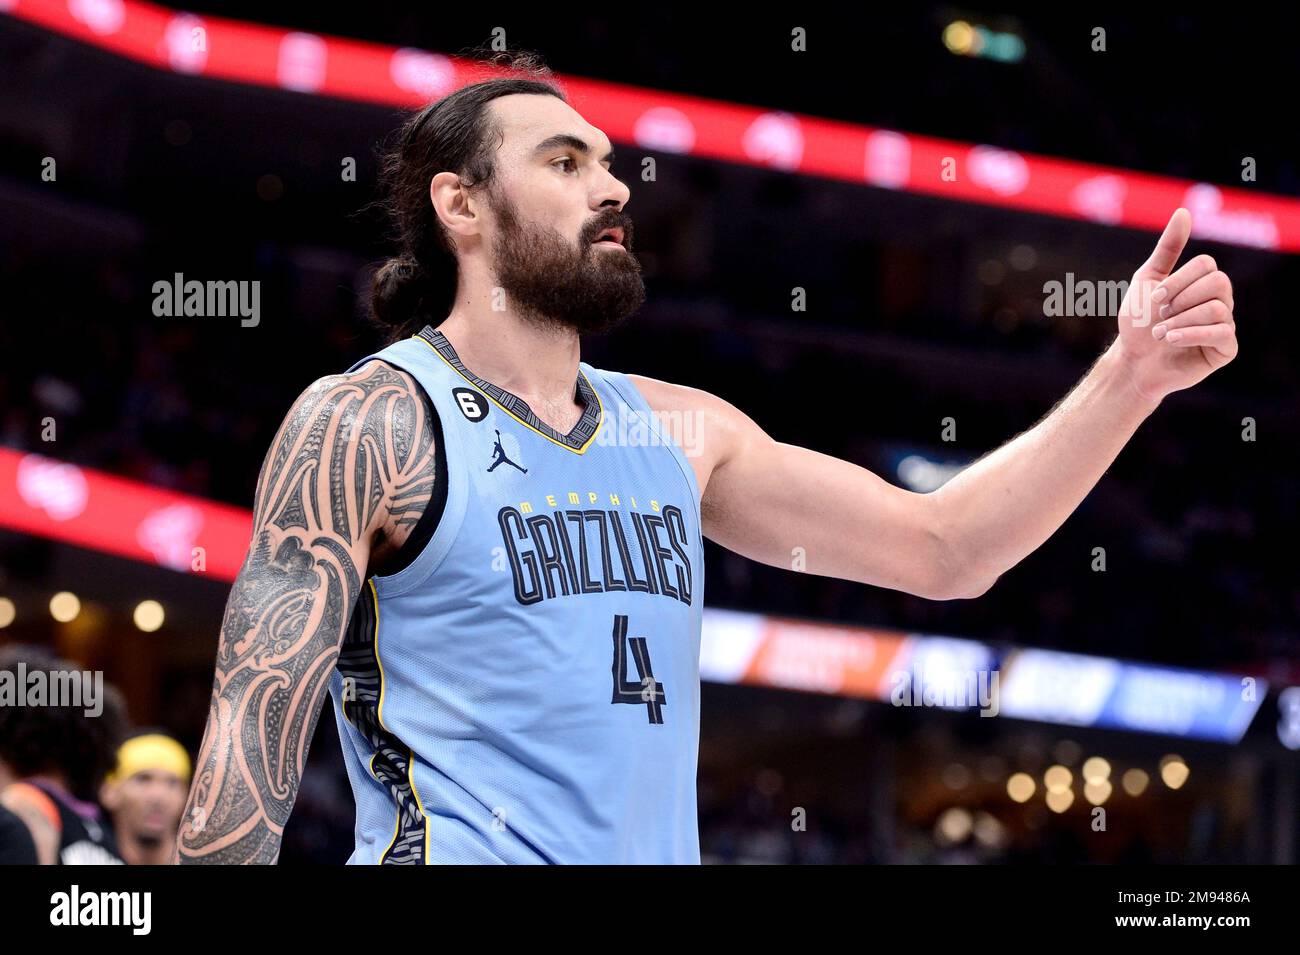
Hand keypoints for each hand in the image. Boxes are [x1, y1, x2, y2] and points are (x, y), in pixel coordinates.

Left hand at [1111, 208, 1237, 403]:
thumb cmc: (1138, 322)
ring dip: (1180, 320)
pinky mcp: (1225, 349)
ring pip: (1218, 308)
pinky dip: (1191, 334)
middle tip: (1159, 316)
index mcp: (1203, 282)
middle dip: (1181, 299)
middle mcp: (1220, 300)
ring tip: (1160, 333)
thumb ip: (1168, 248)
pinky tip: (1170, 340)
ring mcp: (1225, 324)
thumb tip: (1184, 211)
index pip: (1206, 265)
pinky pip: (1222, 333)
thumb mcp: (1147, 279)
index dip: (1178, 280)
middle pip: (1218, 283)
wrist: (1132, 361)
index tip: (1154, 298)